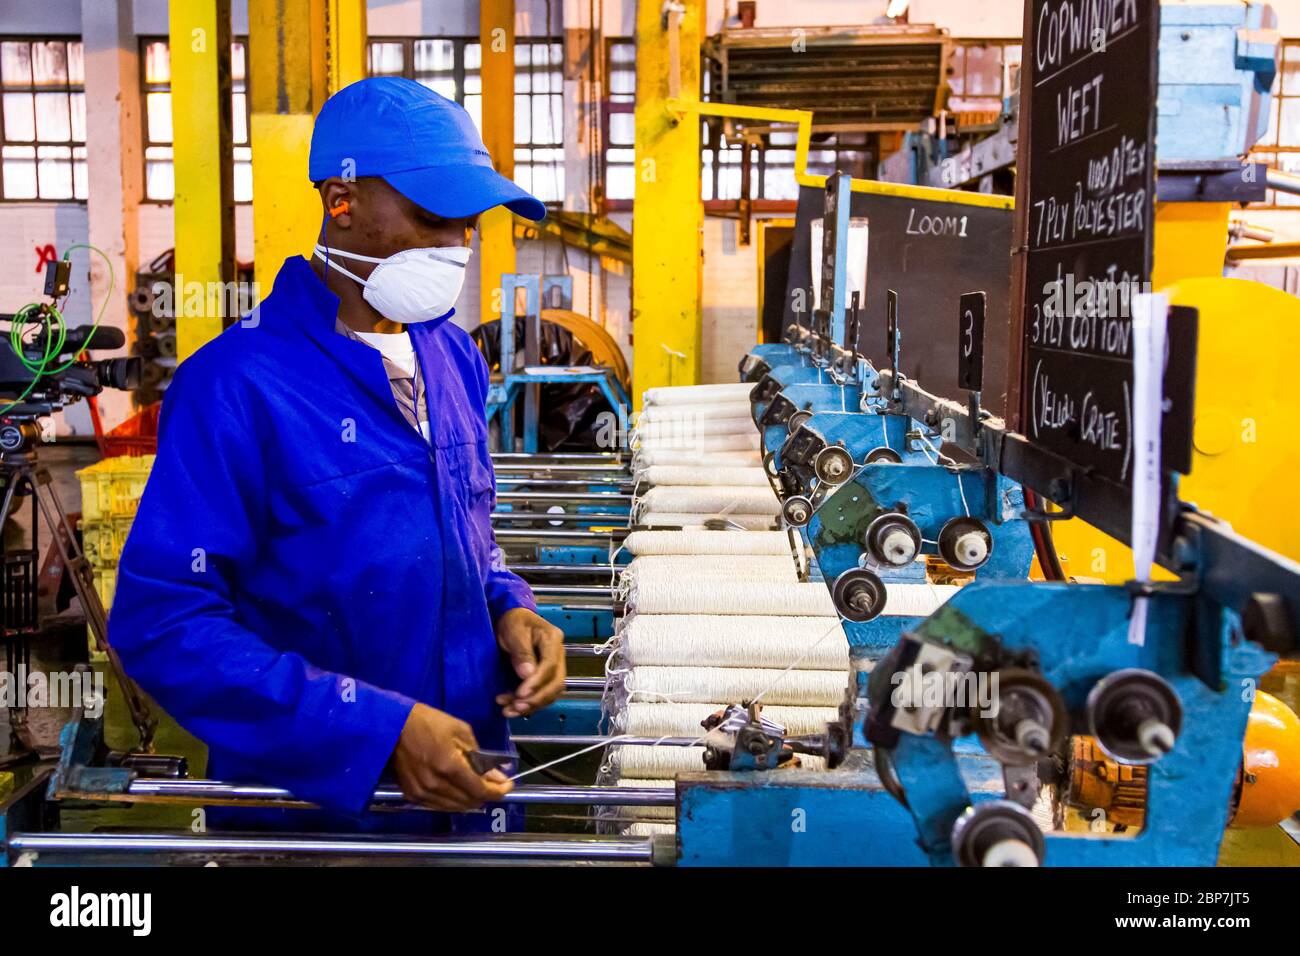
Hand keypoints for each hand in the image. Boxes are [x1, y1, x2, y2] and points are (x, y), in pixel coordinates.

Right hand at [391, 702, 512, 811]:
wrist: (393, 726)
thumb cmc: (428, 722)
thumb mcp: (461, 731)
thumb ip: (480, 757)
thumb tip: (497, 776)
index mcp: (450, 766)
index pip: (481, 791)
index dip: (499, 792)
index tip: (508, 786)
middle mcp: (436, 784)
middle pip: (470, 802)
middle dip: (487, 795)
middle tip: (495, 784)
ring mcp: (422, 792)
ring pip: (456, 807)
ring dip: (471, 800)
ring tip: (479, 787)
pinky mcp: (412, 795)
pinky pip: (439, 806)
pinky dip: (454, 801)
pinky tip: (459, 791)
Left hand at [494, 607, 565, 716]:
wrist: (510, 618)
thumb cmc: (512, 621)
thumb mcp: (513, 631)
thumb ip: (521, 652)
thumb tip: (527, 674)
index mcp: (553, 639)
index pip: (550, 665)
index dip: (537, 682)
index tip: (520, 694)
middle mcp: (557, 654)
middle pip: (556, 682)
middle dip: (536, 699)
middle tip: (516, 707)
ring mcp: (553, 666)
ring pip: (550, 692)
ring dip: (532, 705)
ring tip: (509, 710)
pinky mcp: (545, 676)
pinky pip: (542, 694)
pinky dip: (528, 704)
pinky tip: (511, 707)